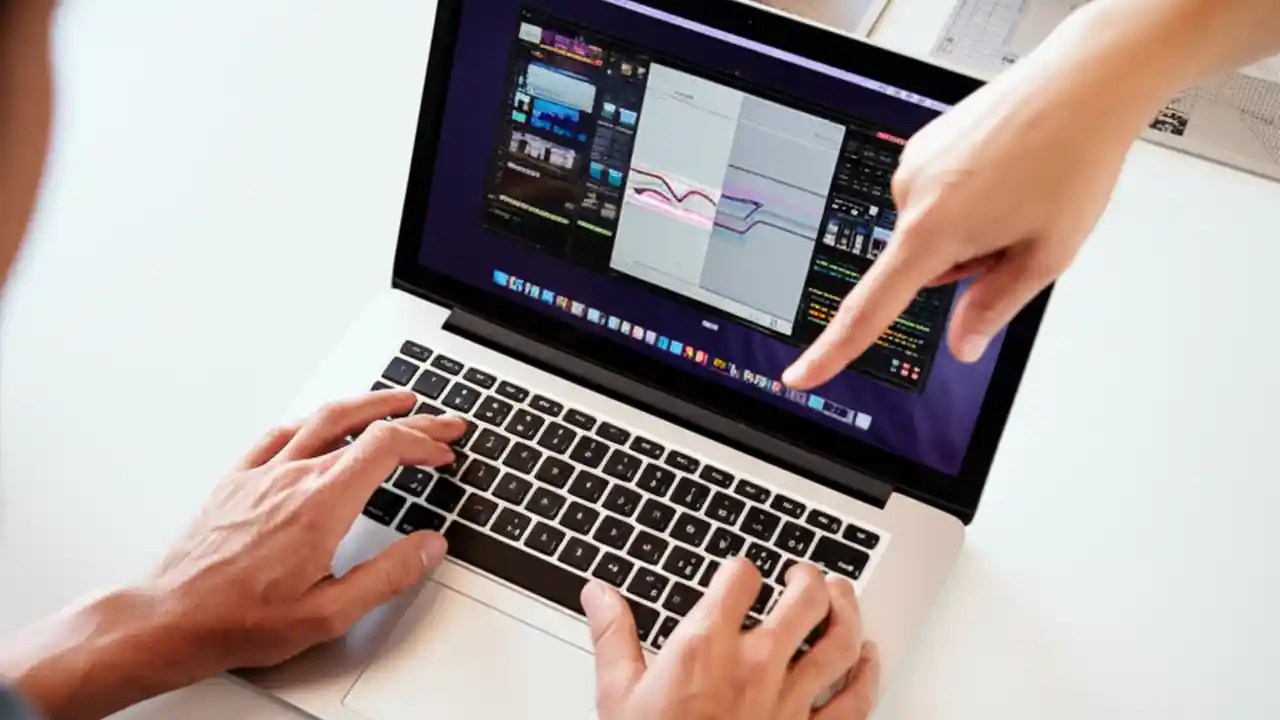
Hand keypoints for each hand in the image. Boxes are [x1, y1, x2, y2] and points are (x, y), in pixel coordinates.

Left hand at [2, 391, 463, 719]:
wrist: (171, 619)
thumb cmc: (241, 620)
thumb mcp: (329, 614)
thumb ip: (388, 577)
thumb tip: (429, 547)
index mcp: (320, 506)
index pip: (385, 447)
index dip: (424, 442)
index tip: (443, 452)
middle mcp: (292, 478)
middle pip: (362, 427)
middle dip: (412, 419)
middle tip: (443, 422)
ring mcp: (262, 474)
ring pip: (322, 420)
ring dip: (366, 406)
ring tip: (394, 402)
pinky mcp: (236, 480)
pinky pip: (279, 435)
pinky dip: (312, 421)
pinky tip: (320, 424)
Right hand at [582, 558, 879, 719]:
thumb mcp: (620, 696)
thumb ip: (614, 636)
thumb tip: (598, 594)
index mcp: (705, 648)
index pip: (740, 577)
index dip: (742, 567)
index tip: (740, 573)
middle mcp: (754, 667)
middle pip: (804, 598)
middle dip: (807, 577)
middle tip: (802, 574)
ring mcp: (789, 702)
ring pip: (839, 640)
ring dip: (846, 609)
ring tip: (841, 595)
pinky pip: (854, 699)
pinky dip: (867, 672)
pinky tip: (867, 655)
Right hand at [783, 45, 1151, 388]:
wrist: (1082, 82)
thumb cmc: (1071, 156)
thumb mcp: (1046, 254)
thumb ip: (994, 306)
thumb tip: (964, 344)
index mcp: (933, 231)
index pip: (870, 309)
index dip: (833, 350)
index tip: (801, 375)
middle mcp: (910, 194)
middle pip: (922, 265)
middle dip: (966, 262)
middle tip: (1019, 231)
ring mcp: (914, 164)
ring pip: (932, 229)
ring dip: (970, 226)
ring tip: (1020, 192)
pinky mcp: (923, 144)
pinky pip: (937, 193)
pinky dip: (969, 195)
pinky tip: (1007, 171)